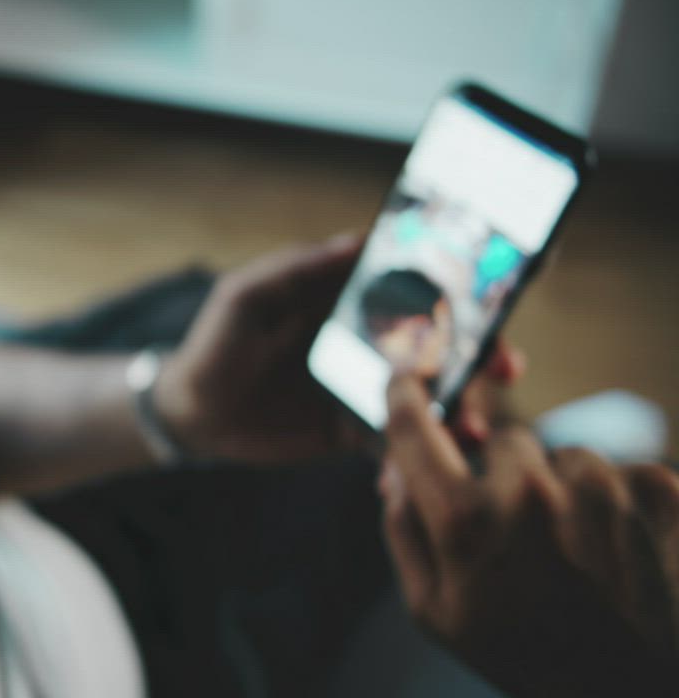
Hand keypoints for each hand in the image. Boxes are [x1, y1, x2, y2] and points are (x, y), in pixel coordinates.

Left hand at [154, 235, 521, 463]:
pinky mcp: (353, 431)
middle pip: (439, 343)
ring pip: (429, 395)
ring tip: (472, 427)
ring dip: (460, 407)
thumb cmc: (215, 341)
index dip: (460, 289)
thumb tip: (357, 239)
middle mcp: (368, 341)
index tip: (499, 294)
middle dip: (480, 353)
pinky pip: (396, 441)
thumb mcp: (247, 296)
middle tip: (506, 366)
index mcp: (349, 300)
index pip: (415, 288)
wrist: (190, 413)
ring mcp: (365, 387)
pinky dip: (417, 453)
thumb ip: (297, 269)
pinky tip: (430, 466)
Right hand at [381, 374, 678, 697]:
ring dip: (568, 491)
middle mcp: (530, 489)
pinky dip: (622, 503)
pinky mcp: (660, 493)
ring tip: (579, 553)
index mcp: (465, 520)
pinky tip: (621, 551)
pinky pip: (627, 470)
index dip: (405, 395)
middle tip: (522, 533)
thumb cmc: (525, 655)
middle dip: (507, 475)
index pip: (416, 427)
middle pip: (506, 441)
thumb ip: (404, 532)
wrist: (628, 694)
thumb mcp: (435, 611)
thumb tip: (393, 472)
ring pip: (569, 457)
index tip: (407, 379)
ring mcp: (601, 487)